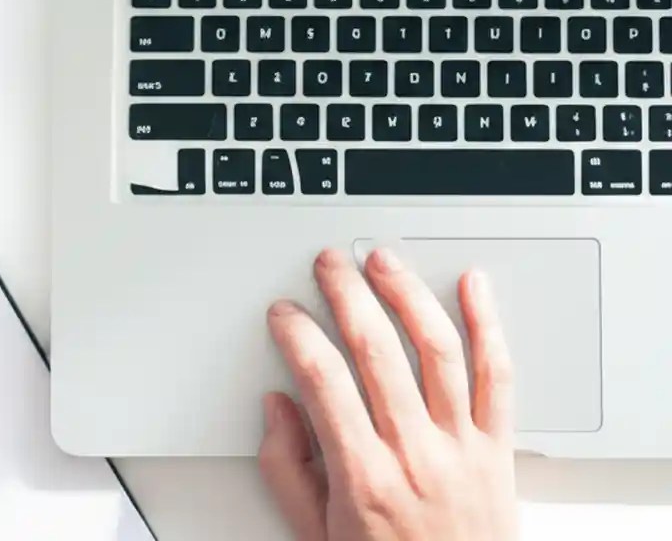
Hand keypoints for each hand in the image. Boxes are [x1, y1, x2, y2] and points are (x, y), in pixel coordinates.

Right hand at [259, 248, 515, 540]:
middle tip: (329, 266)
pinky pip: (498, 376)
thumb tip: (278, 409)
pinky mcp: (497, 448)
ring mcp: (461, 448)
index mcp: (363, 477)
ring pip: (437, 350)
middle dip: (347, 296)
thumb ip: (287, 469)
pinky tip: (474, 289)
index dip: (299, 336)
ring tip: (384, 263)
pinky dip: (488, 325)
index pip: (324, 381)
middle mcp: (415, 456)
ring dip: (407, 296)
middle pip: (377, 351)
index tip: (285, 315)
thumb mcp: (314, 533)